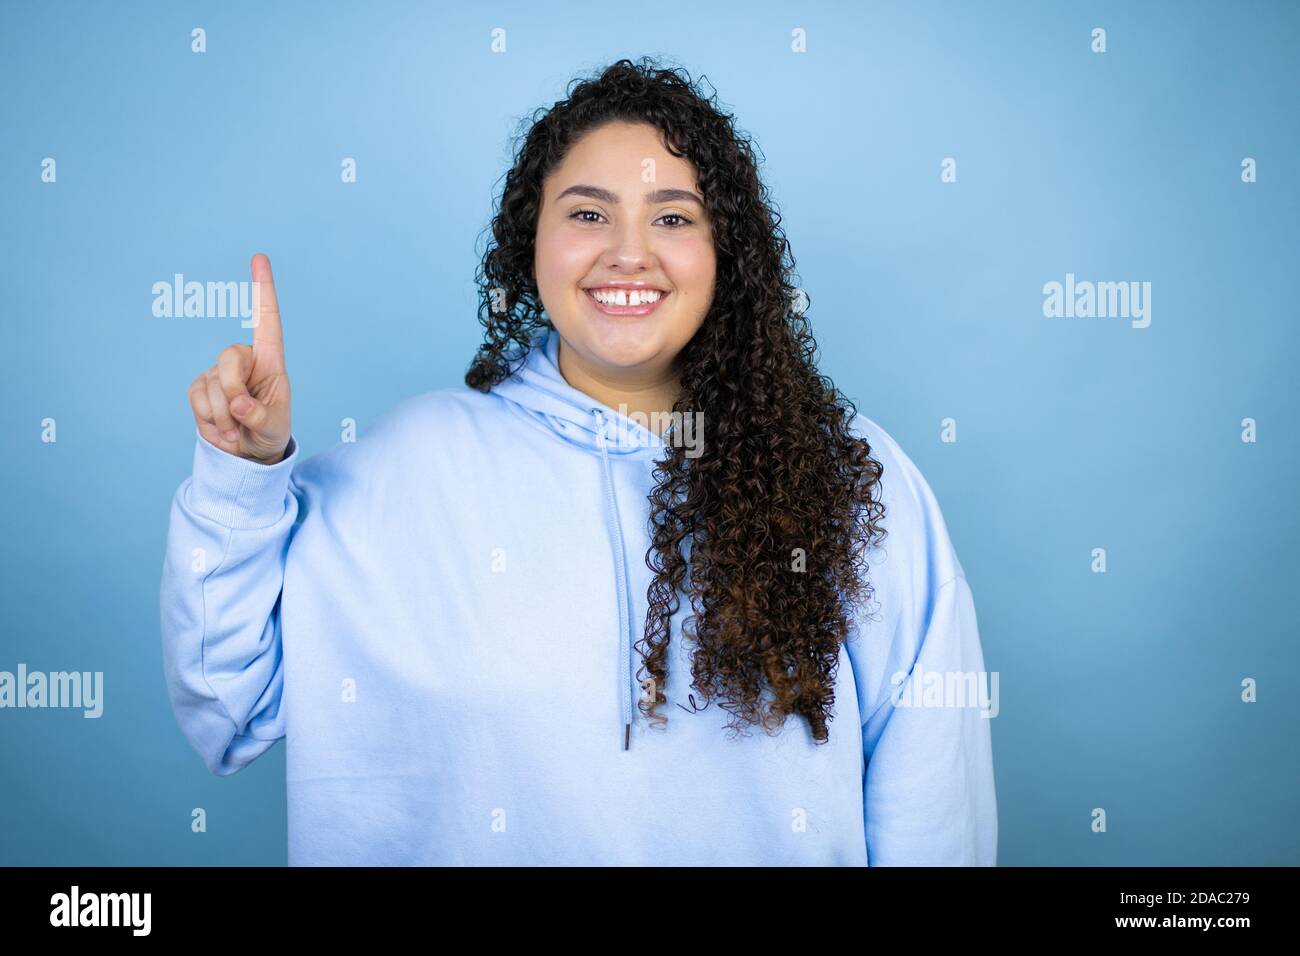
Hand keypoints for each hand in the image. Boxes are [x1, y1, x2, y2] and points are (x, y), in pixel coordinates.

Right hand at [187, 253, 291, 464]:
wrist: (248, 452)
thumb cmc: (270, 431)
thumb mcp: (274, 427)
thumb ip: (259, 416)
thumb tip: (238, 404)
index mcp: (270, 361)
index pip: (267, 320)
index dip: (263, 289)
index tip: (260, 257)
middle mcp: (244, 360)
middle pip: (228, 356)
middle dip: (232, 390)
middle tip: (241, 416)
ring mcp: (218, 372)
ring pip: (211, 385)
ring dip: (223, 415)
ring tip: (237, 428)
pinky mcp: (199, 387)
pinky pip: (197, 398)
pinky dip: (209, 419)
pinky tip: (221, 427)